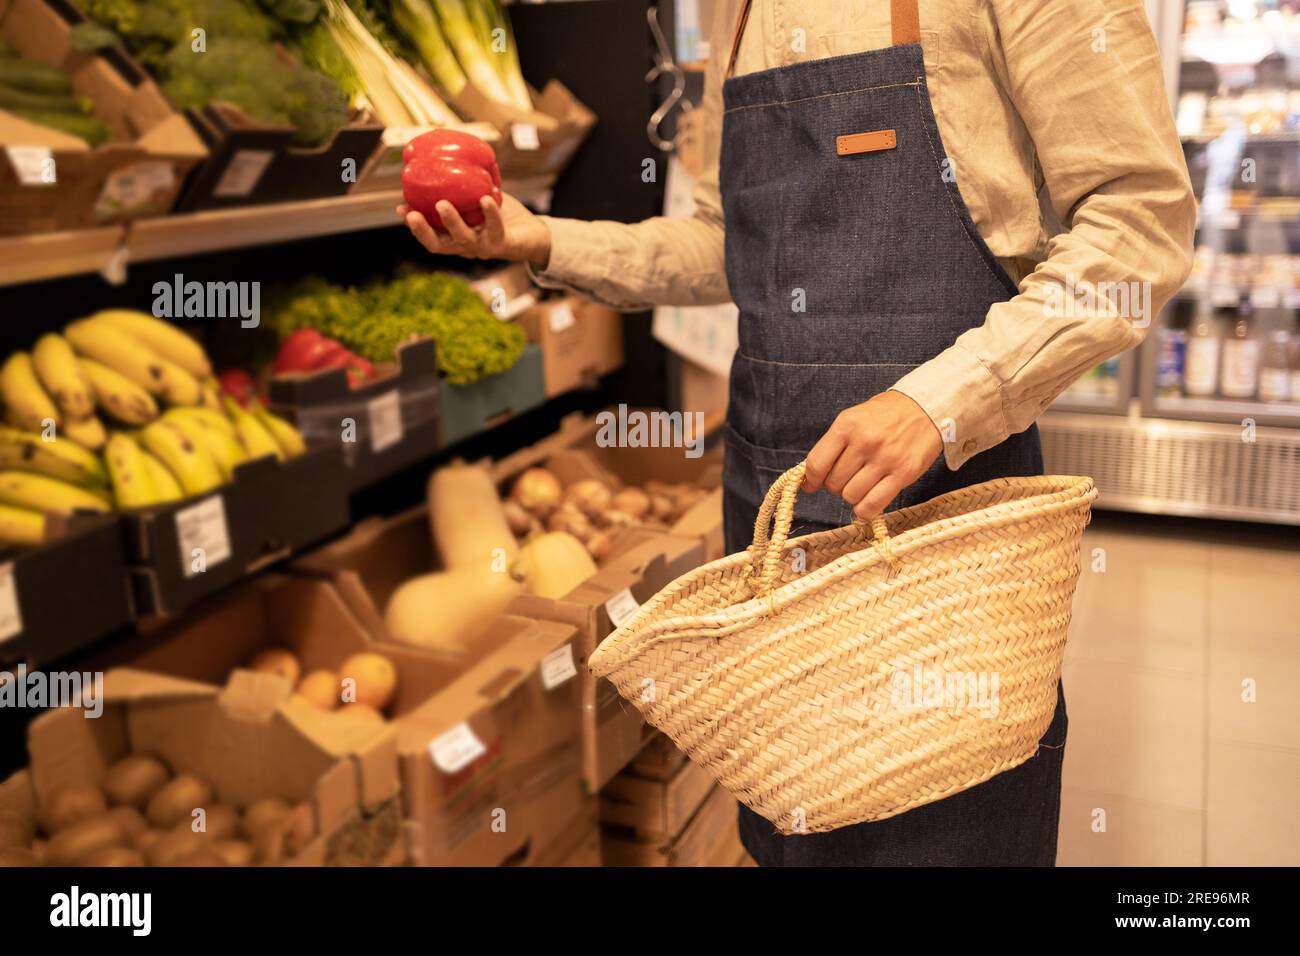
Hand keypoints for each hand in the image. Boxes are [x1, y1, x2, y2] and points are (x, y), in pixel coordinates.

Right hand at [398, 193, 551, 265]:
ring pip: (463, 239)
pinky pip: (494, 228)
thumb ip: (463, 188)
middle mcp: (467, 247)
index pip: (431, 236)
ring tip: (442, 204)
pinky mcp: (503, 244)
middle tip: (410, 214)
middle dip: (422, 231)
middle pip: (439, 245)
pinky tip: (484, 199)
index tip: (401, 208)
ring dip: (451, 222)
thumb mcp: (479, 200)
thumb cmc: (503, 216)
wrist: (534, 235)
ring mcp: (484, 248)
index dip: (415, 226)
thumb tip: (444, 156)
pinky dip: (489, 214)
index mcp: (457, 238)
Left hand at [802, 391, 943, 519]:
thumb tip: (810, 480)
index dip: (811, 480)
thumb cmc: (886, 414)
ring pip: (851, 496)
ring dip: (852, 495)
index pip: (816, 464)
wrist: (926, 407)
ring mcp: (885, 459)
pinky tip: (868, 500)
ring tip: (862, 483)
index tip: (812, 484)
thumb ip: (832, 445)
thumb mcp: (854, 418)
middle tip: (848, 477)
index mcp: (847, 424)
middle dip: (835, 485)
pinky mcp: (903, 474)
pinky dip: (865, 509)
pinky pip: (872, 505)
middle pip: (833, 483)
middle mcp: (865, 441)